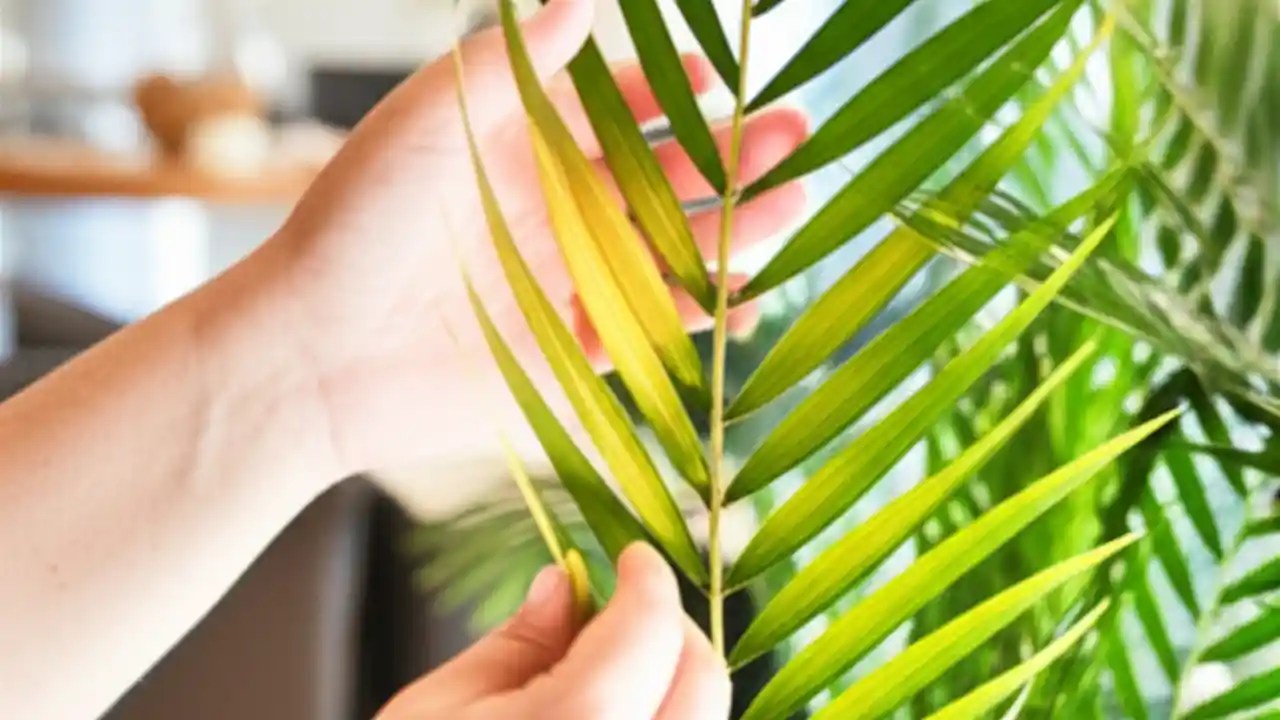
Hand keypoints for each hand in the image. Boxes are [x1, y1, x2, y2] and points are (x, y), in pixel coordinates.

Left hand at [249, 0, 807, 479]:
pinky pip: (657, 331)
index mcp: (525, 151)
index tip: (720, 71)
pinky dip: (704, 315)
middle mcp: (559, 214)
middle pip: (666, 178)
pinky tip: (747, 293)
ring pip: (676, 252)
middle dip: (732, 153)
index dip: (670, 90)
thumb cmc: (355, 223)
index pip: (617, 110)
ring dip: (738, 228)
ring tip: (798, 196)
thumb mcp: (427, 121)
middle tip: (793, 127)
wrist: (314, 353)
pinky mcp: (579, 355)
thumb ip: (505, 62)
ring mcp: (574, 284)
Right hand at [376, 544, 729, 719]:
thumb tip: (564, 584)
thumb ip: (518, 642)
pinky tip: (619, 718)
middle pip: (701, 682)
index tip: (633, 559)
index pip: (649, 631)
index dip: (648, 580)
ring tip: (615, 669)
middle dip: (672, 628)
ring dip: (675, 683)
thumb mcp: (439, 707)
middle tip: (628, 606)